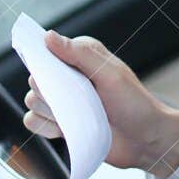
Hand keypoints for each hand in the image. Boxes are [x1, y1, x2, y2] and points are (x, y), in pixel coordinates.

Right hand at [23, 31, 178, 178]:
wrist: (146, 142)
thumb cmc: (135, 105)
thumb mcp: (111, 75)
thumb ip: (81, 54)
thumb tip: (48, 37)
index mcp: (82, 56)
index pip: (46, 51)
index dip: (46, 63)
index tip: (58, 77)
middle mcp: (70, 76)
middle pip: (36, 79)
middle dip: (49, 92)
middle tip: (76, 99)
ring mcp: (64, 101)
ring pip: (32, 100)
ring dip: (48, 111)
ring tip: (75, 116)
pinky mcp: (61, 123)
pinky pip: (33, 121)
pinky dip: (43, 126)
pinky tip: (63, 130)